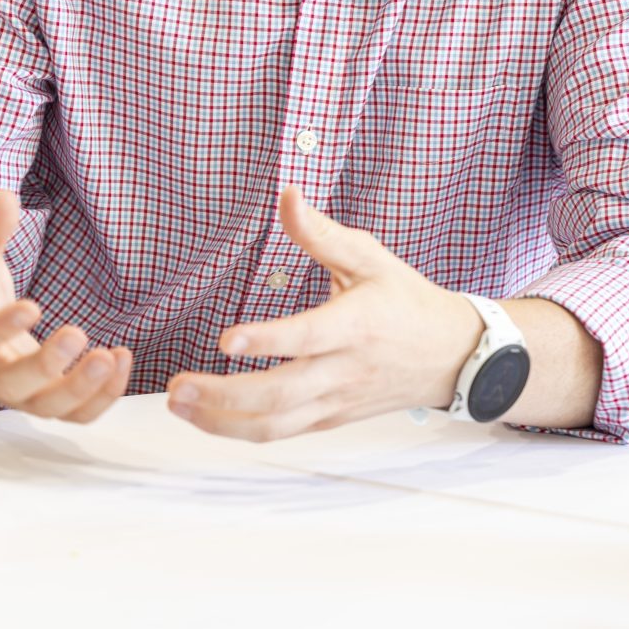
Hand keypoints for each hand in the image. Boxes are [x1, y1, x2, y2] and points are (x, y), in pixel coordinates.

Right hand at [0, 191, 132, 421]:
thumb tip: (6, 196)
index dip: (2, 327)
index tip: (32, 305)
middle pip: (13, 385)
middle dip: (48, 365)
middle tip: (78, 333)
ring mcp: (19, 395)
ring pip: (48, 407)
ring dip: (82, 389)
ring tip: (111, 356)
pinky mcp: (46, 403)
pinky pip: (75, 415)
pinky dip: (102, 397)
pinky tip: (120, 361)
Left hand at [167, 187, 483, 441]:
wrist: (451, 357)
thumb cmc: (406, 301)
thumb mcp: (370, 257)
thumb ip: (321, 233)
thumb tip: (286, 195)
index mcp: (356, 326)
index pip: (308, 338)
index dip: (268, 341)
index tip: (227, 339)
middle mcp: (344, 371)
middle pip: (282, 395)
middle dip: (224, 396)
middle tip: (177, 386)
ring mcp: (336, 402)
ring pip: (276, 426)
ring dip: (221, 422)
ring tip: (178, 404)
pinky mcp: (330, 420)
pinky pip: (282, 433)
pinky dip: (240, 430)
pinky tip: (205, 416)